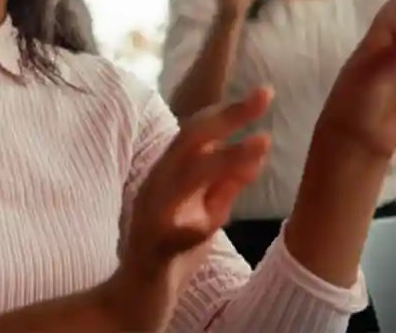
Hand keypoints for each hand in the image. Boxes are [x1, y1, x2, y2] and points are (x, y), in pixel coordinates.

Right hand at [111, 89, 271, 329]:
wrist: (131, 303)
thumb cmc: (169, 256)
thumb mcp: (205, 215)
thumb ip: (224, 186)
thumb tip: (253, 149)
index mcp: (169, 177)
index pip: (198, 133)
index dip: (230, 111)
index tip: (264, 92)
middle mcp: (156, 188)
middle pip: (189, 141)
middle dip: (227, 117)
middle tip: (264, 96)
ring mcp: (151, 219)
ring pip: (182, 180)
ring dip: (221, 161)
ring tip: (258, 144)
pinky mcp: (151, 254)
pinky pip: (168, 239)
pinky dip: (187, 230)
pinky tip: (205, 226)